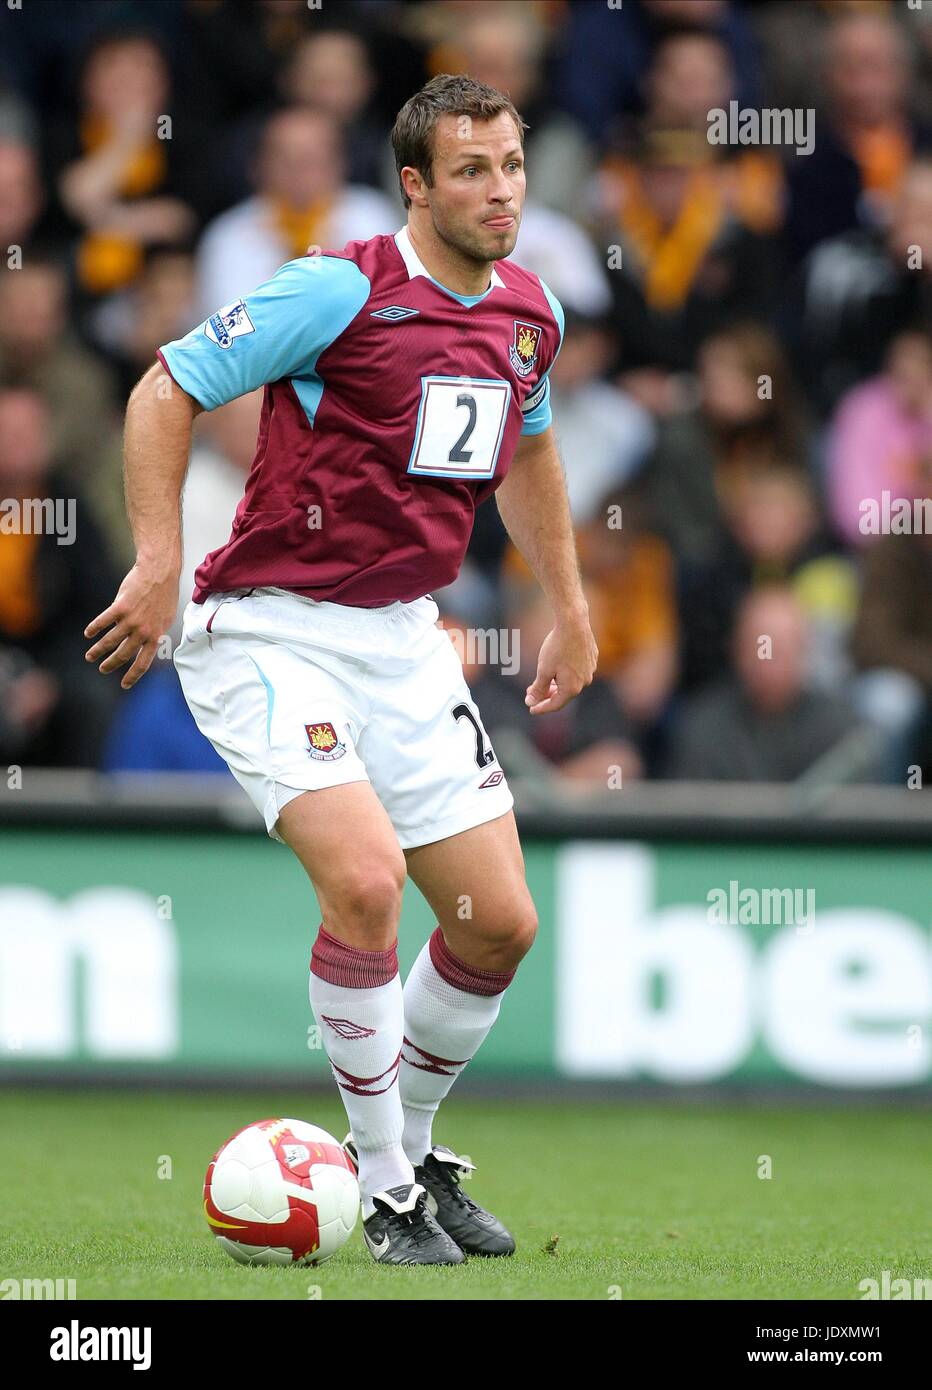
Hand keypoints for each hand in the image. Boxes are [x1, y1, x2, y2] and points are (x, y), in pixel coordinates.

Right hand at [84, 558, 179, 689]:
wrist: (159, 573)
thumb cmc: (164, 594)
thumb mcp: (167, 618)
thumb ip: (156, 632)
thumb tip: (148, 644)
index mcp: (156, 635)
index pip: (144, 662)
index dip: (133, 675)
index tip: (124, 685)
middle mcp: (143, 631)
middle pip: (123, 654)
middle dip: (111, 664)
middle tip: (103, 670)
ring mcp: (131, 620)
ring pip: (110, 641)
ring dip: (98, 650)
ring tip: (90, 656)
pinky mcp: (120, 607)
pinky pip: (103, 622)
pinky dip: (94, 629)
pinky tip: (88, 634)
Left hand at [525, 612, 597, 714]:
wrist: (573, 623)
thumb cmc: (557, 647)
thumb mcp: (543, 670)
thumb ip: (538, 689)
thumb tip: (531, 703)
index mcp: (573, 688)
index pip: (555, 704)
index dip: (541, 707)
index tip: (531, 708)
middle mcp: (585, 681)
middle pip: (564, 694)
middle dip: (547, 694)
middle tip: (532, 692)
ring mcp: (590, 669)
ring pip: (571, 681)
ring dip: (556, 683)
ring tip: (543, 678)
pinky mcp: (592, 658)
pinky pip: (577, 670)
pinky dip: (565, 671)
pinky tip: (557, 664)